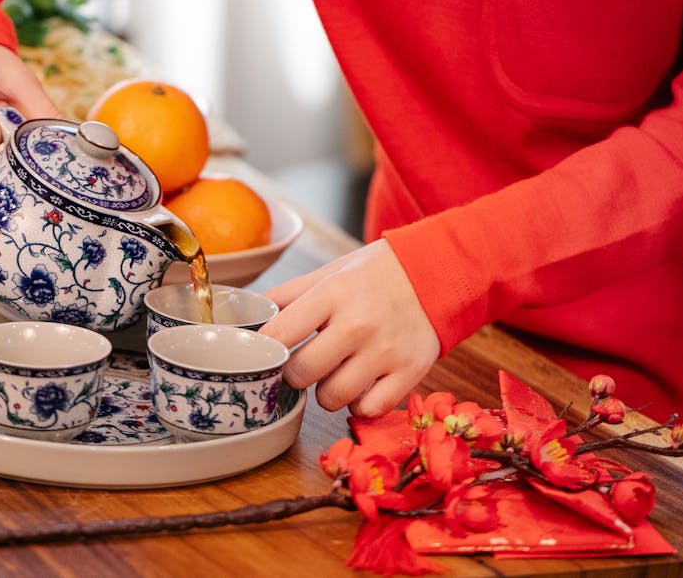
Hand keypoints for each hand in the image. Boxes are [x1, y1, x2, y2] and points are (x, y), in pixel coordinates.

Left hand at [259, 238, 440, 416]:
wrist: (437, 273)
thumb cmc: (374, 275)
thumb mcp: (329, 273)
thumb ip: (287, 296)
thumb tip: (245, 315)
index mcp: (332, 294)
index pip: (279, 335)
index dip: (267, 348)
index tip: (271, 350)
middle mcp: (359, 324)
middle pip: (301, 373)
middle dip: (296, 372)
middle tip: (306, 362)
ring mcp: (386, 352)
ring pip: (331, 398)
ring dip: (326, 390)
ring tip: (336, 372)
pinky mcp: (411, 372)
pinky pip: (368, 409)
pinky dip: (359, 403)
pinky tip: (360, 385)